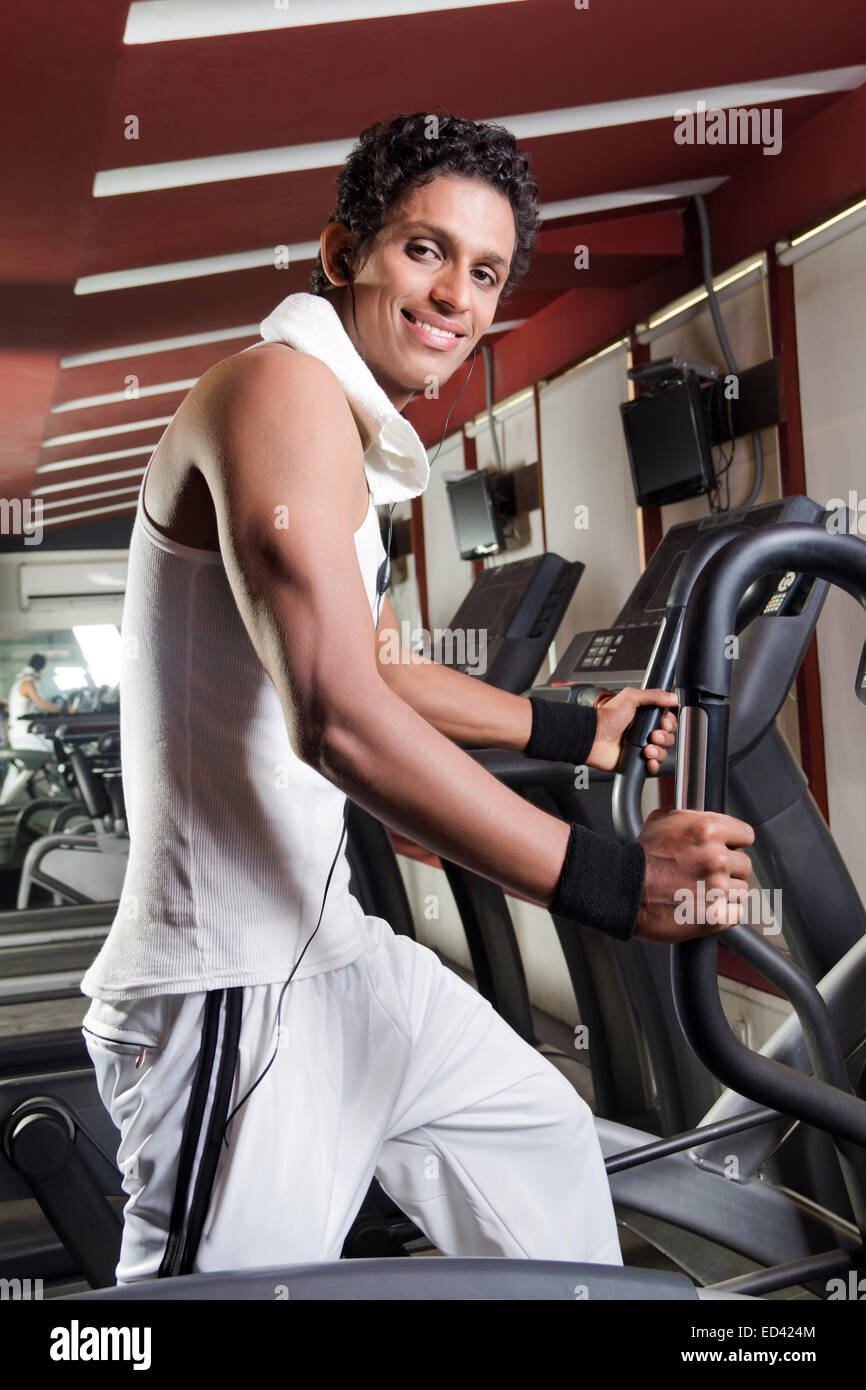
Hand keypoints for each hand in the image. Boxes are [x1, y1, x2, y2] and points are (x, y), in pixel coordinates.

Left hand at [588, 688, 678, 773]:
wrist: (593, 737)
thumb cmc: (607, 718)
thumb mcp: (631, 698)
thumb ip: (654, 695)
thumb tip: (673, 697)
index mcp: (645, 717)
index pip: (668, 722)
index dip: (670, 724)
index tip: (664, 724)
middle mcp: (645, 732)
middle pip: (668, 738)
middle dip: (665, 738)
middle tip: (653, 735)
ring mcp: (641, 747)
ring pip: (663, 752)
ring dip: (659, 751)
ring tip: (647, 749)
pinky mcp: (637, 761)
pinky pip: (654, 767)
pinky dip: (654, 765)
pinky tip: (648, 760)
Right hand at [634, 807, 754, 943]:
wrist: (622, 889)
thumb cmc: (639, 859)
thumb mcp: (660, 822)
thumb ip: (688, 817)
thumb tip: (698, 815)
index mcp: (708, 830)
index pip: (746, 835)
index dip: (734, 842)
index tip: (728, 849)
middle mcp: (716, 858)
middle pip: (744, 865)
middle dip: (729, 869)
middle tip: (707, 873)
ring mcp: (717, 889)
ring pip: (740, 890)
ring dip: (726, 891)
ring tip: (703, 891)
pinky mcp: (714, 916)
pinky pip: (735, 913)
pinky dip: (724, 913)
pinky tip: (706, 906)